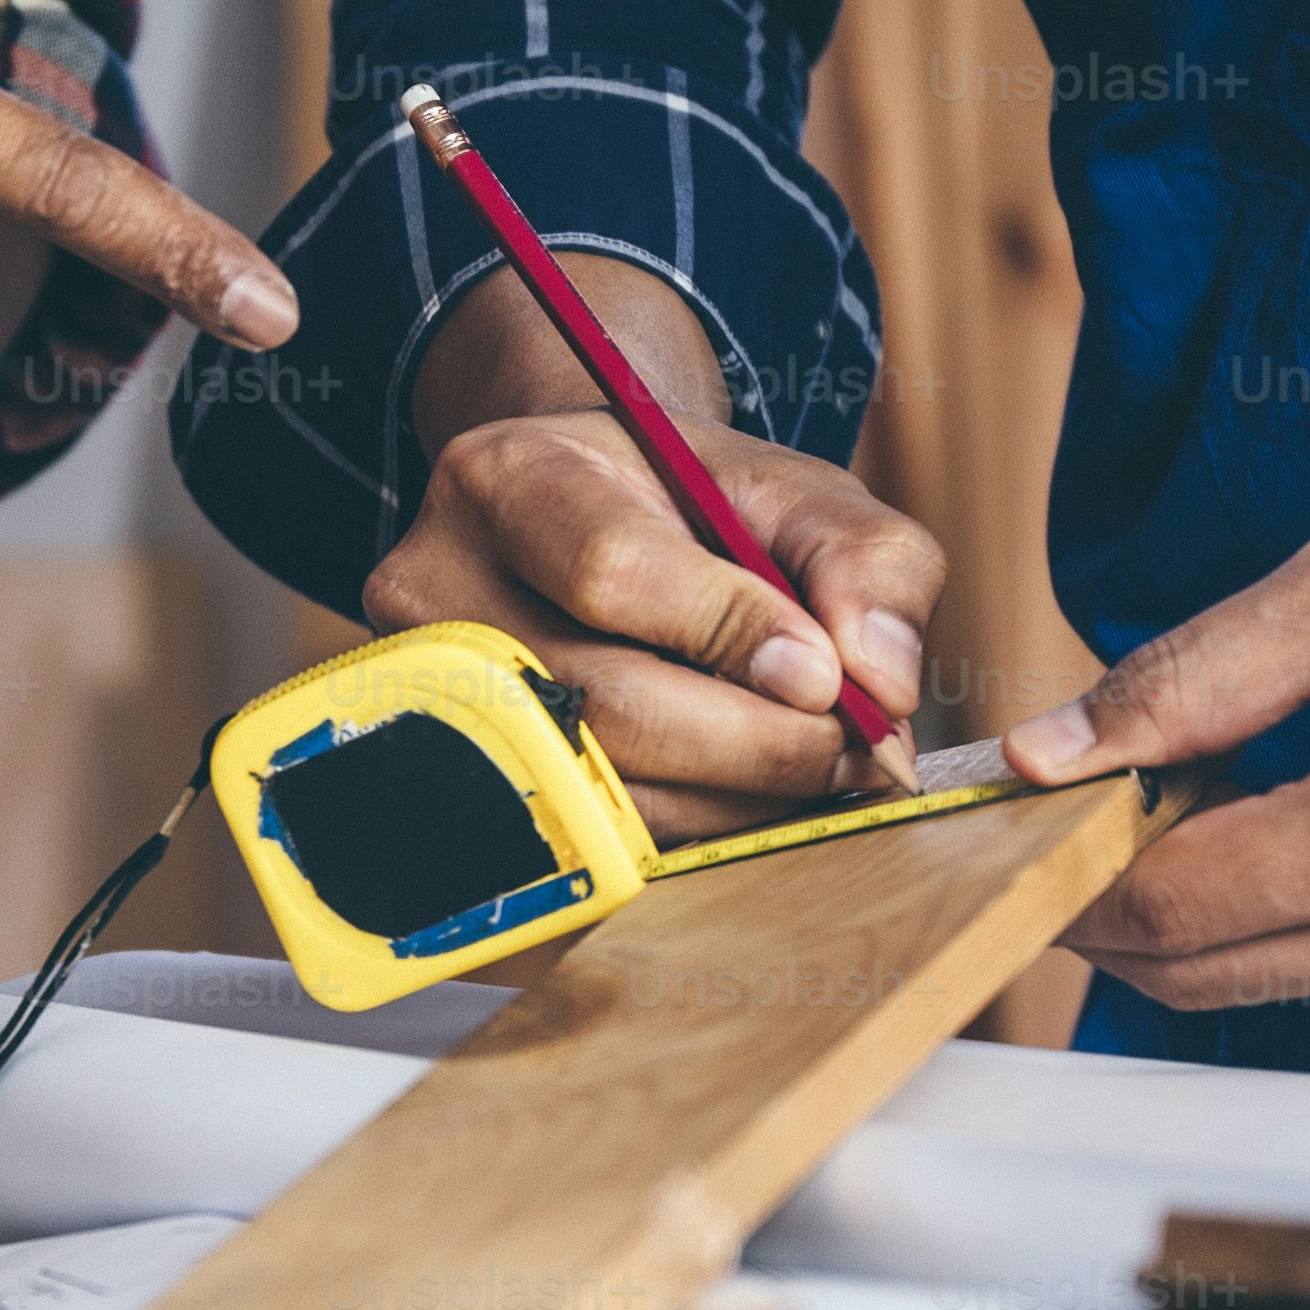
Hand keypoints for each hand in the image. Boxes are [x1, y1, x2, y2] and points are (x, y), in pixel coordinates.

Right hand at [369, 265, 936, 831]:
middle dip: (753, 744)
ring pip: (597, 788)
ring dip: (733, 798)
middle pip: (600, 703)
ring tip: (813, 766)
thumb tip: (879, 683)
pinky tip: (746, 790)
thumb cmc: (688, 504)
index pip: (612, 570)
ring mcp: (430, 689)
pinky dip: (692, 821)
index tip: (827, 678)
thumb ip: (866, 560)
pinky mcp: (456, 771)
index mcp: (511, 478)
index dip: (730, 633)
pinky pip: (587, 830)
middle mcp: (436, 583)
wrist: (584, 525)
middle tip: (852, 750)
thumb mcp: (792, 489)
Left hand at [1009, 437, 1309, 1033]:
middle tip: (1083, 798)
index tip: (1014, 813)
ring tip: (1232, 778)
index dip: (1067, 863)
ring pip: (1271, 981)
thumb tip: (1051, 750)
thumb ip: (1191, 677)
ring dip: (1216, 902)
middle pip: (1196, 973)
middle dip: (1118, 896)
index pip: (1164, 904)